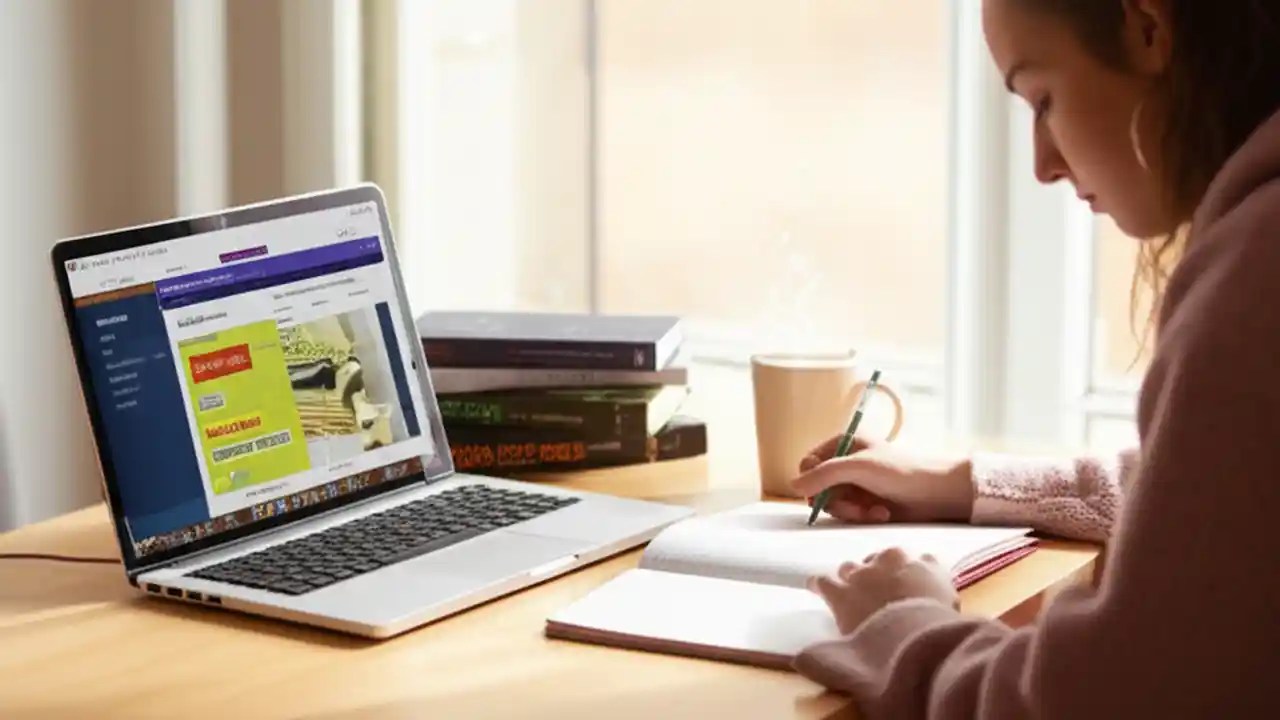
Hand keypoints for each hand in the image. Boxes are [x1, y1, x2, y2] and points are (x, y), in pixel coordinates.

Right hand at [792, 437, 974, 522]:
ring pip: (832, 504)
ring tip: (874, 511)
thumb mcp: (859, 468)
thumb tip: (792, 485)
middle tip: (854, 508)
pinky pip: (849, 514)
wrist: (938, 493)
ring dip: (852, 511)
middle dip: (836, 501)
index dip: (810, 480)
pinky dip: (863, 516)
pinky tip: (881, 514)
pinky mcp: (866, 503)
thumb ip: (824, 475)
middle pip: (818, 487)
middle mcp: (847, 462)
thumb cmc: (902, 472)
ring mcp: (856, 484)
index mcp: (845, 443)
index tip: (818, 494)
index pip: (809, 462)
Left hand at [807, 548, 958, 634]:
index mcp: (917, 562)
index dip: (903, 573)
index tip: (903, 584)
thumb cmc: (937, 621)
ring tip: (850, 591)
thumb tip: (928, 565)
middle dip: (876, 572)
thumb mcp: (948, 596)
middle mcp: (886, 561)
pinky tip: (817, 588)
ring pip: (850, 567)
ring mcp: (861, 574)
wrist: (912, 635)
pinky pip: (821, 581)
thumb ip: (936, 578)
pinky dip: (819, 585)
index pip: (908, 559)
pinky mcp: (839, 592)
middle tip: (877, 591)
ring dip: (850, 578)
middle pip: (877, 559)